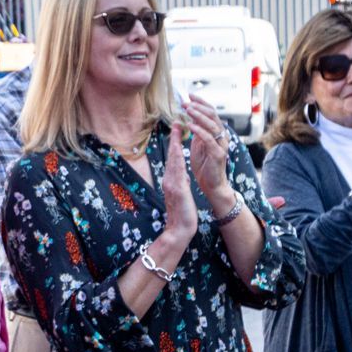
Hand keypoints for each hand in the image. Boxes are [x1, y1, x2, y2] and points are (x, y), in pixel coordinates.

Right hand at [158, 121, 197, 244]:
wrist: (179, 229)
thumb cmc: (182, 214)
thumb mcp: (181, 194)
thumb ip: (180, 182)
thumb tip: (182, 174)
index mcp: (171, 180)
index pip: (174, 159)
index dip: (175, 144)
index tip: (178, 130)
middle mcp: (169, 180)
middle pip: (171, 156)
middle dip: (173, 139)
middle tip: (176, 122)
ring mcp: (171, 184)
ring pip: (173, 160)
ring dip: (174, 144)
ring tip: (177, 130)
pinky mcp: (177, 189)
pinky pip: (177, 171)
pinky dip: (177, 159)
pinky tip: (179, 150)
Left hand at [180, 96, 233, 200]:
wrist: (211, 184)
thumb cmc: (204, 165)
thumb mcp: (198, 145)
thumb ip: (197, 131)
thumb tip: (190, 117)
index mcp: (217, 132)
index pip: (211, 112)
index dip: (201, 103)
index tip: (190, 95)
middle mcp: (221, 136)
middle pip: (213, 115)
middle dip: (199, 107)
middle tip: (185, 102)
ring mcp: (221, 144)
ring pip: (212, 125)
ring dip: (199, 116)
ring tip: (187, 110)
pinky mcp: (218, 154)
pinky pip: (208, 139)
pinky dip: (199, 131)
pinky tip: (190, 126)